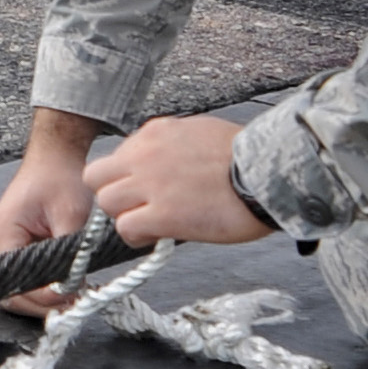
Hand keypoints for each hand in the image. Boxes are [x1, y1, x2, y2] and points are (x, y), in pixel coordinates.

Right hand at [0, 108, 110, 316]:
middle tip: (75, 301)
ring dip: (44, 297)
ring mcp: (4, 247)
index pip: (14, 281)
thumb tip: (73, 284)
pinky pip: (26, 277)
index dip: (41, 295)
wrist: (56, 158)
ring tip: (74, 295)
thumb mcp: (71, 214)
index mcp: (3, 232)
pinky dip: (45, 285)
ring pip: (18, 289)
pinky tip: (68, 284)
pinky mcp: (17, 248)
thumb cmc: (60, 178)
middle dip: (42, 302)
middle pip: (11, 292)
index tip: (69, 295)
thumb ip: (69, 252)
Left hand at [85, 115, 268, 247]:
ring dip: (124, 216)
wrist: (270, 172)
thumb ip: (172, 147)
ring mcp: (151, 184)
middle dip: (113, 194)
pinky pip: (125, 228)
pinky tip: (156, 237)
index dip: (127, 177)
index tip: (146, 189)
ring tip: (150, 224)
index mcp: (156, 131)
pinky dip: (136, 237)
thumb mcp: (200, 133)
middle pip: (97, 177)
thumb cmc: (247, 157)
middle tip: (137, 208)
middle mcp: (146, 153)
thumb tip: (166, 167)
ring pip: (106, 203)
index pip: (119, 155)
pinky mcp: (163, 214)